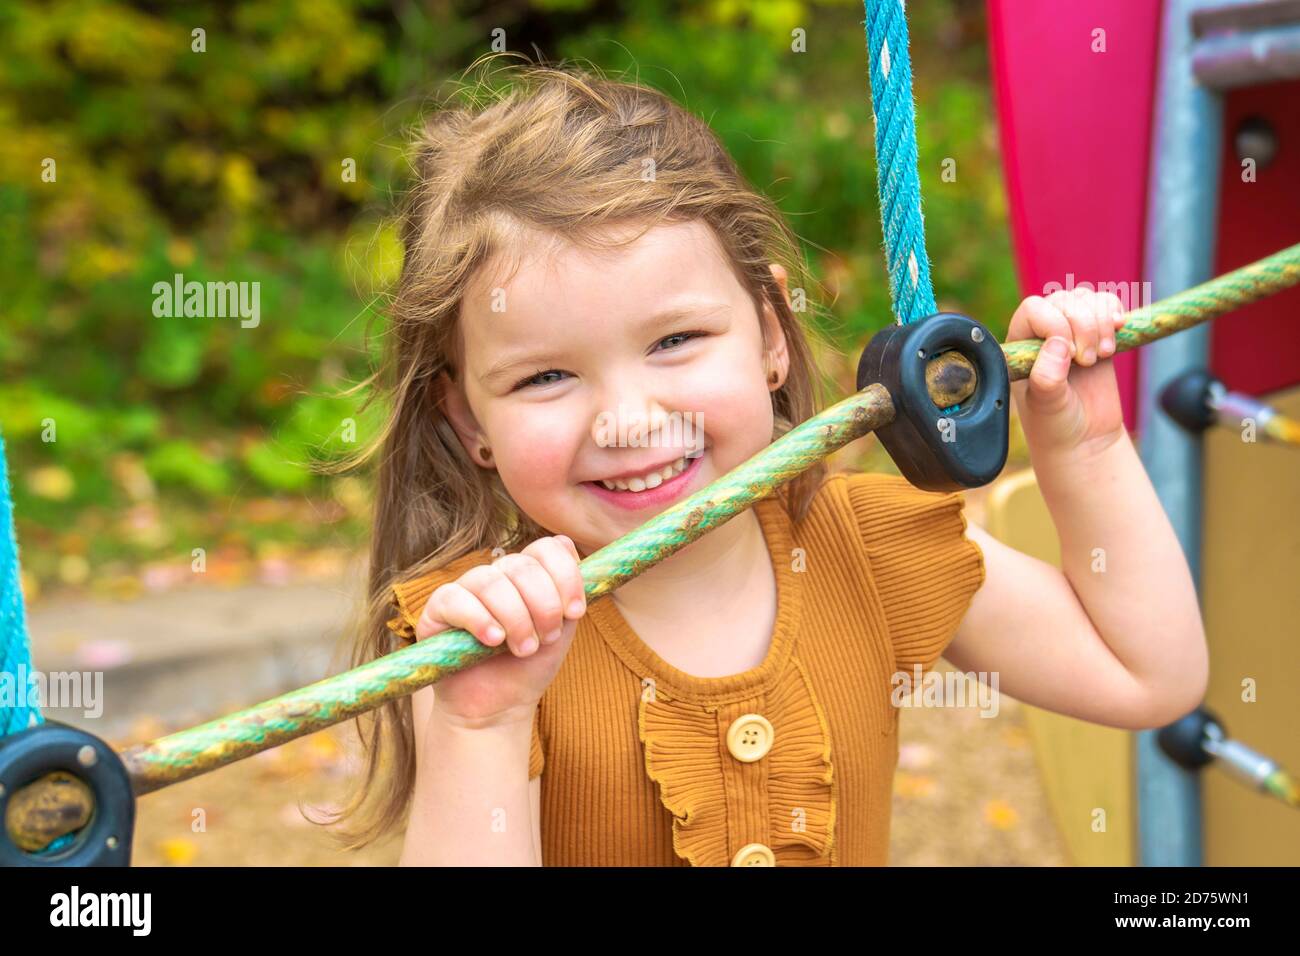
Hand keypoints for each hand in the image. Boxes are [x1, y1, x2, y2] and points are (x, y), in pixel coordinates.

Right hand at [414, 534, 586, 725]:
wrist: (498, 707)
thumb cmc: (528, 668)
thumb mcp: (560, 630)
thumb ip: (568, 594)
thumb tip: (569, 550)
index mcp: (528, 574)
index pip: (547, 548)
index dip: (565, 577)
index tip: (574, 612)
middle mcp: (497, 575)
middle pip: (522, 566)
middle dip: (543, 606)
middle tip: (546, 638)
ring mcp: (465, 589)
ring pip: (491, 582)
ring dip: (515, 618)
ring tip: (523, 649)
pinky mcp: (437, 610)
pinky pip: (456, 599)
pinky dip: (480, 620)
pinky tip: (493, 641)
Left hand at [1005, 288, 1129, 460]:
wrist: (1084, 440)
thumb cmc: (1055, 425)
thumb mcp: (1046, 406)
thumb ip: (1047, 378)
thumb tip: (1058, 343)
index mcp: (1018, 345)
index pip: (1034, 309)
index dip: (1056, 324)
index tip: (1070, 356)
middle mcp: (1041, 333)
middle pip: (1064, 300)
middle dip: (1084, 326)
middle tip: (1088, 361)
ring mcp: (1070, 331)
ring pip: (1086, 299)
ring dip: (1101, 322)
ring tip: (1102, 354)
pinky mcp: (1096, 336)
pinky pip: (1105, 305)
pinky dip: (1114, 313)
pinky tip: (1117, 331)